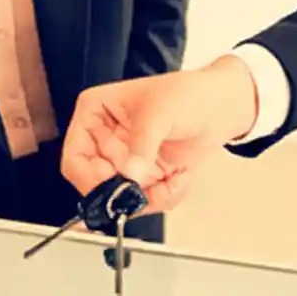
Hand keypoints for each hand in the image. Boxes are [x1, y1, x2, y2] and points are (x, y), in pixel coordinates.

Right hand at [62, 55, 259, 213]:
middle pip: (95, 184)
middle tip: (145, 193)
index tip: (112, 187)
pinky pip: (145, 201)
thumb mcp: (160, 113)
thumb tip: (129, 174)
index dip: (88, 178)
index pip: (74, 156)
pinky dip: (165, 196)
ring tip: (175, 179)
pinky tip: (181, 176)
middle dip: (124, 192)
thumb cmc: (189, 94)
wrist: (222, 107)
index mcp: (95, 113)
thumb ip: (142, 145)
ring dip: (151, 197)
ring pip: (122, 197)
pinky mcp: (144, 176)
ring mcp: (125, 161)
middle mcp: (105, 140)